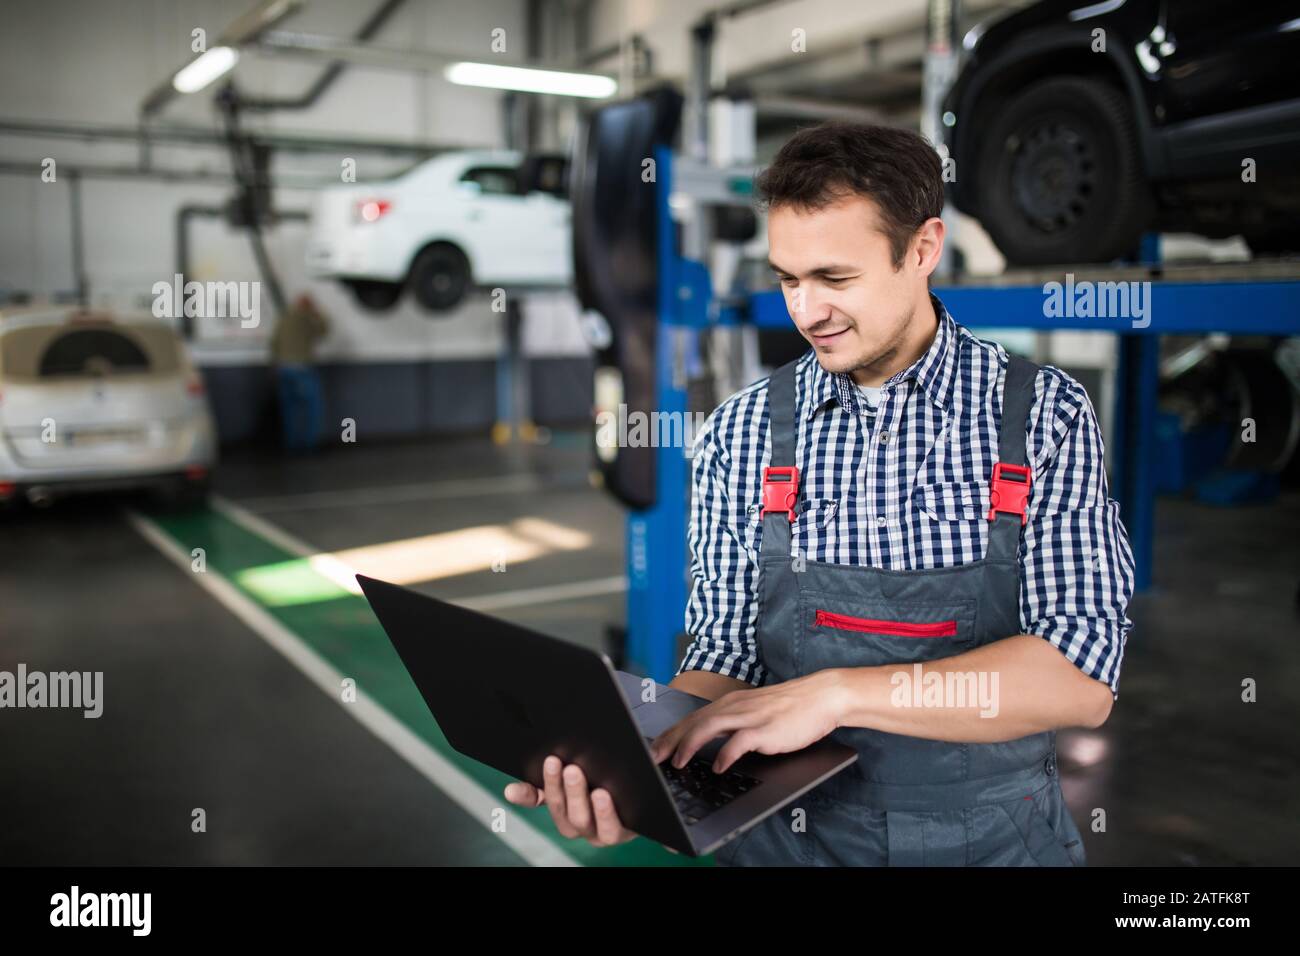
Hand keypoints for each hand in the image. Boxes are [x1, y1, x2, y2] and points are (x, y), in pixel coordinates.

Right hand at [503, 754, 637, 848]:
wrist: (646, 780)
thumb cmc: (608, 772)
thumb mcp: (578, 770)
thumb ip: (545, 781)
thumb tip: (509, 792)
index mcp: (562, 805)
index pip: (537, 799)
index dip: (526, 793)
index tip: (518, 782)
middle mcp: (577, 823)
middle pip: (563, 810)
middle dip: (563, 789)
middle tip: (568, 767)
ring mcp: (598, 831)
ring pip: (584, 822)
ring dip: (582, 801)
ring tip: (585, 781)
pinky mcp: (622, 832)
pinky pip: (612, 830)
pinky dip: (607, 815)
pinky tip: (604, 795)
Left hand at [649, 670, 843, 772]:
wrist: (821, 696)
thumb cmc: (790, 708)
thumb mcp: (755, 712)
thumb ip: (734, 725)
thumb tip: (713, 746)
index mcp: (730, 703)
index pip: (693, 718)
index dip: (671, 734)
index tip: (654, 749)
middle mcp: (735, 706)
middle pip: (693, 722)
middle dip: (670, 740)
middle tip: (653, 758)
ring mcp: (750, 716)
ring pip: (709, 727)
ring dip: (689, 745)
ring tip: (676, 762)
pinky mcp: (765, 729)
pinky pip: (739, 741)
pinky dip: (725, 755)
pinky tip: (717, 767)